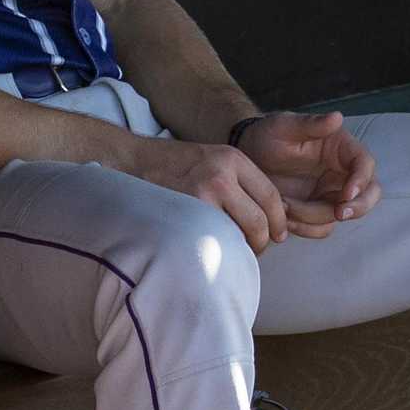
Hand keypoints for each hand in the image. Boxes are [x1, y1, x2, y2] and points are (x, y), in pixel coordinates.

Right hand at [122, 137, 290, 256]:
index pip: (270, 196)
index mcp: (232, 159)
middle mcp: (222, 174)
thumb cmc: (172, 166)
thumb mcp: (212, 160)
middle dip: (262, 242)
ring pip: (239, 235)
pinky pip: (215, 240)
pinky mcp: (187, 213)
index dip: (279, 221)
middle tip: (255, 249)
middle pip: (260, 220)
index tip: (278, 236)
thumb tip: (271, 216)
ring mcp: (203, 194)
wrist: (131, 161)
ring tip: (231, 249)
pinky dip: (218, 250)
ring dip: (241, 249)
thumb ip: (240, 182)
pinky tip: (212, 249)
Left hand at [237, 111, 379, 239]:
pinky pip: (321, 228)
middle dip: (358, 207)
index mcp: (340, 148)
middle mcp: (341, 172)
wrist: (247, 158)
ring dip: (313, 216)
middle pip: (370, 194)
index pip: (364, 164)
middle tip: (339, 213)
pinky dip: (304, 227)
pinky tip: (283, 216)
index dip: (361, 180)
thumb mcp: (284, 126)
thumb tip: (337, 117)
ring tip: (283, 204)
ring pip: (341, 215)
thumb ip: (310, 124)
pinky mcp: (316, 211)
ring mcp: (330, 194)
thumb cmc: (267, 136)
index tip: (347, 194)